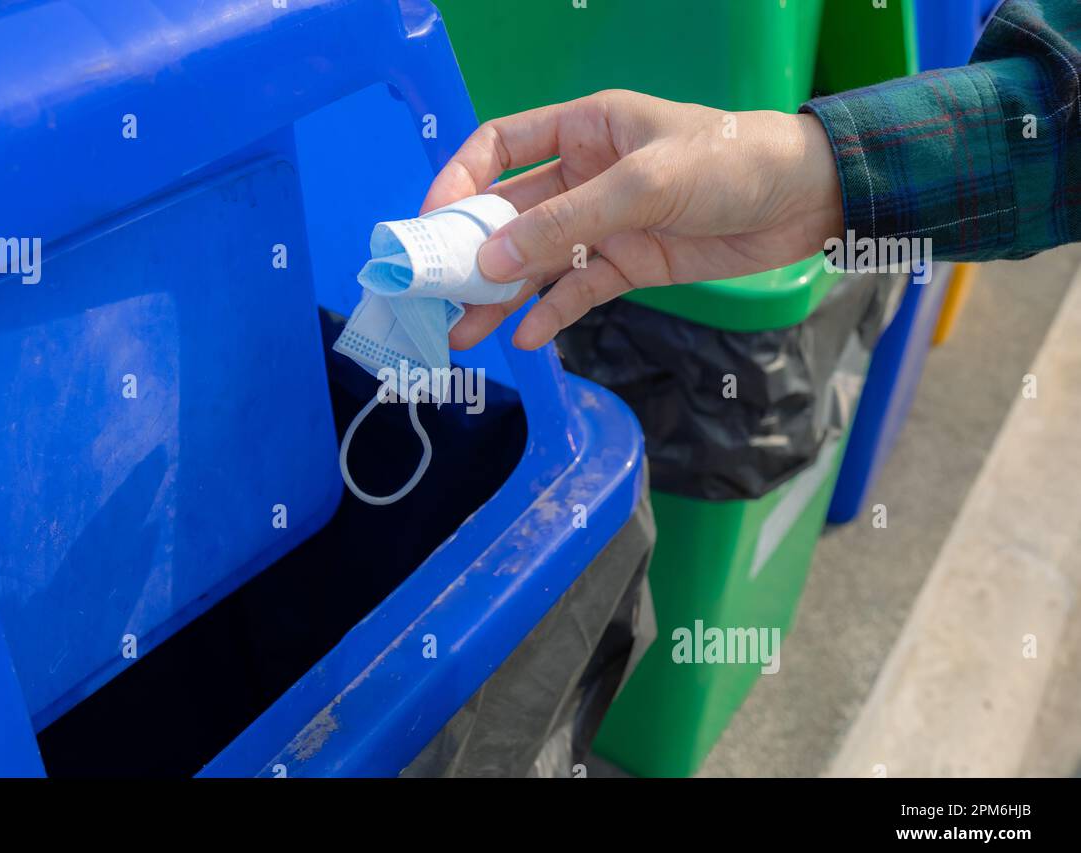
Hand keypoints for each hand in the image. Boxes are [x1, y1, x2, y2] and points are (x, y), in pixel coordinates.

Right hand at [420, 89, 843, 349]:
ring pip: (537, 262)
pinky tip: (525, 338)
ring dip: (501, 295)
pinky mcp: (629, 264)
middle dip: (470, 253)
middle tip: (436, 294)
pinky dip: (551, 314)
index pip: (498, 148)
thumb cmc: (730, 163)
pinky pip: (577, 291)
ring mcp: (605, 224)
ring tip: (465, 333)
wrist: (807, 201)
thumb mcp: (643, 185)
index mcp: (583, 131)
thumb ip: (564, 223)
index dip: (458, 182)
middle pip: (508, 214)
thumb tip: (488, 261)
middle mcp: (584, 176)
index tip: (429, 225)